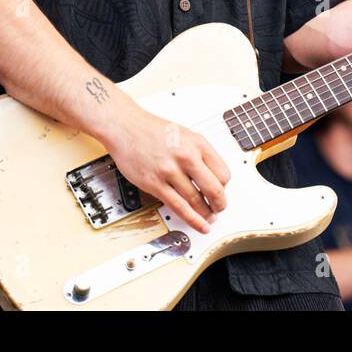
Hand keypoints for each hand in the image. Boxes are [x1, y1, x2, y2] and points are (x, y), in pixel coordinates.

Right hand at [102, 105, 231, 233]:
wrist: (126, 127)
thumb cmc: (153, 130)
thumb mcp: (186, 135)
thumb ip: (200, 154)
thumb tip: (212, 176)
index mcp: (198, 144)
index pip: (223, 173)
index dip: (225, 187)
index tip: (222, 192)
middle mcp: (187, 157)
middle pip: (214, 189)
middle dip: (220, 204)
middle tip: (219, 209)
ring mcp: (171, 171)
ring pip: (196, 201)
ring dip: (205, 214)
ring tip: (208, 219)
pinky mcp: (155, 184)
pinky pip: (178, 206)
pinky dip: (192, 219)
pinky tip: (199, 225)